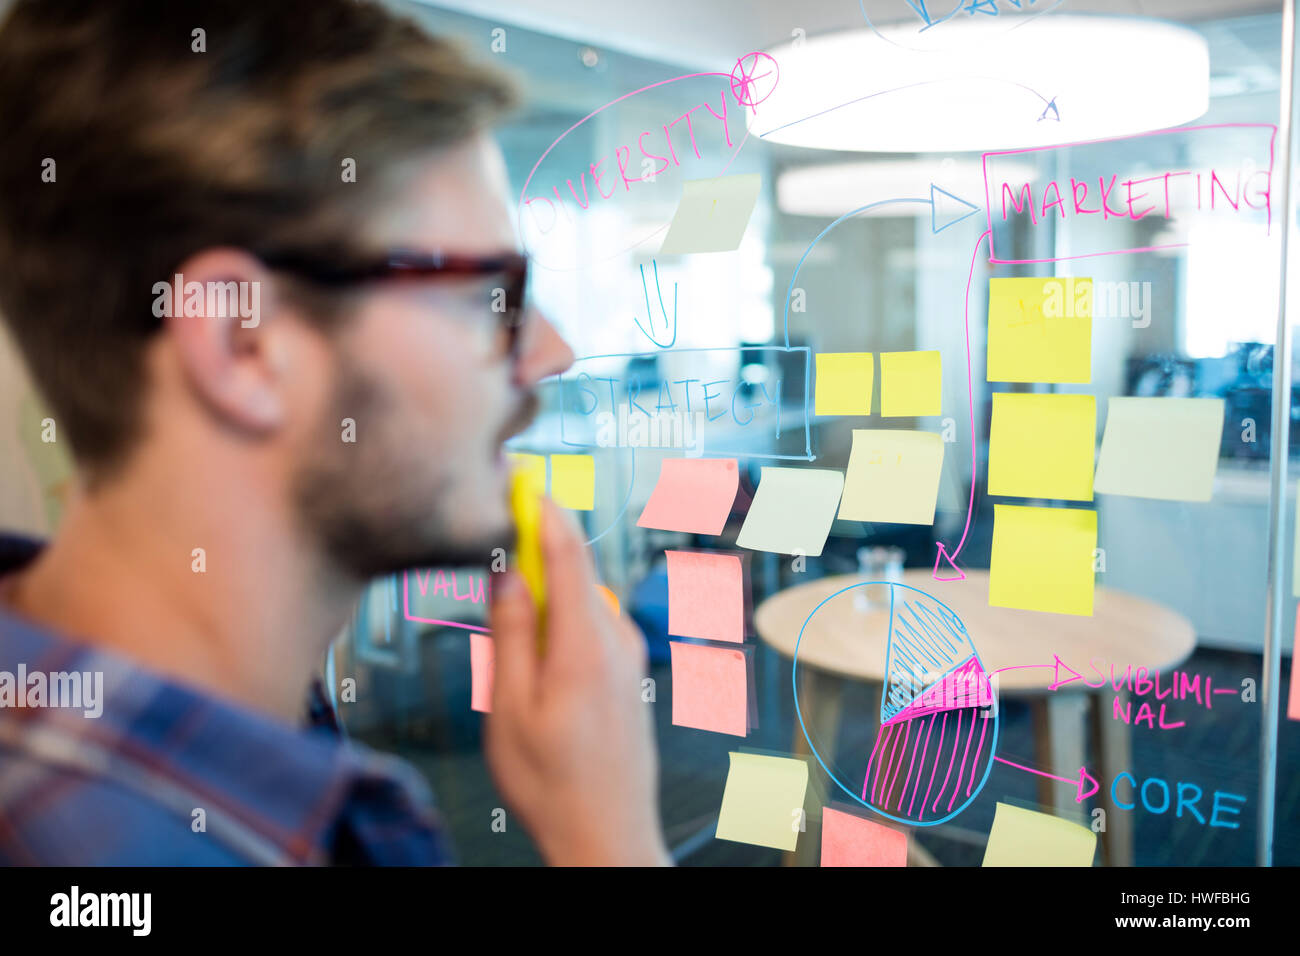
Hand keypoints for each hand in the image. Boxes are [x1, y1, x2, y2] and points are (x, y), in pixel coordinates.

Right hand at [485, 497, 669, 865]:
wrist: (608, 834)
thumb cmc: (555, 782)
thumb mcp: (511, 707)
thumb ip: (511, 631)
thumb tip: (508, 568)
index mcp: (586, 642)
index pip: (567, 548)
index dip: (539, 506)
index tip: (516, 477)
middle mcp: (617, 637)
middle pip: (571, 569)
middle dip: (530, 555)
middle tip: (490, 564)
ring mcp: (628, 652)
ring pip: (577, 598)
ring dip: (540, 599)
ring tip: (508, 651)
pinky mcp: (627, 668)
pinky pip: (588, 623)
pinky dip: (556, 621)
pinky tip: (533, 668)